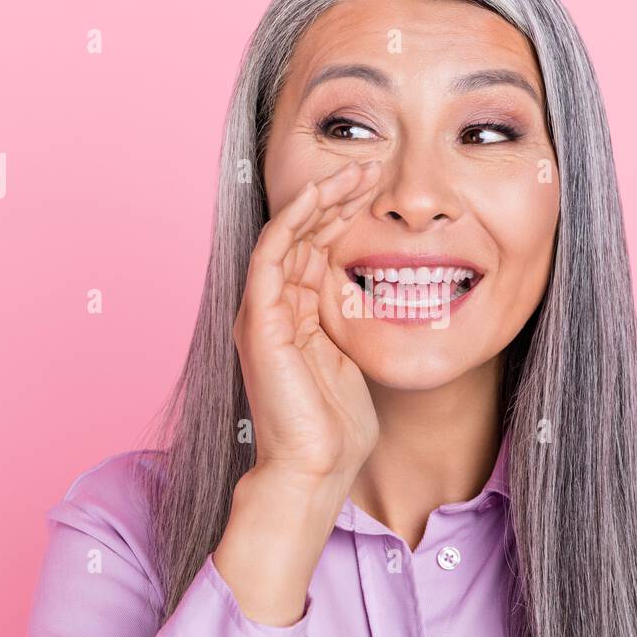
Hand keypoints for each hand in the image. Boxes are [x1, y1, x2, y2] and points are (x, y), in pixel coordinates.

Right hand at [215, 160, 382, 625]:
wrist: (314, 471)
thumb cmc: (337, 429)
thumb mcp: (353, 359)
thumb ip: (351, 322)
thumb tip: (375, 292)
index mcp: (296, 316)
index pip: (316, 248)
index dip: (343, 214)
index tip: (376, 187)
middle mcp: (274, 307)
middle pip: (302, 234)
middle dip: (335, 196)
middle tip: (370, 166)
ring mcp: (263, 312)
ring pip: (287, 235)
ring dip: (318, 198)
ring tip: (353, 170)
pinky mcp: (259, 319)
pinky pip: (272, 254)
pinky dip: (294, 220)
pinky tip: (321, 195)